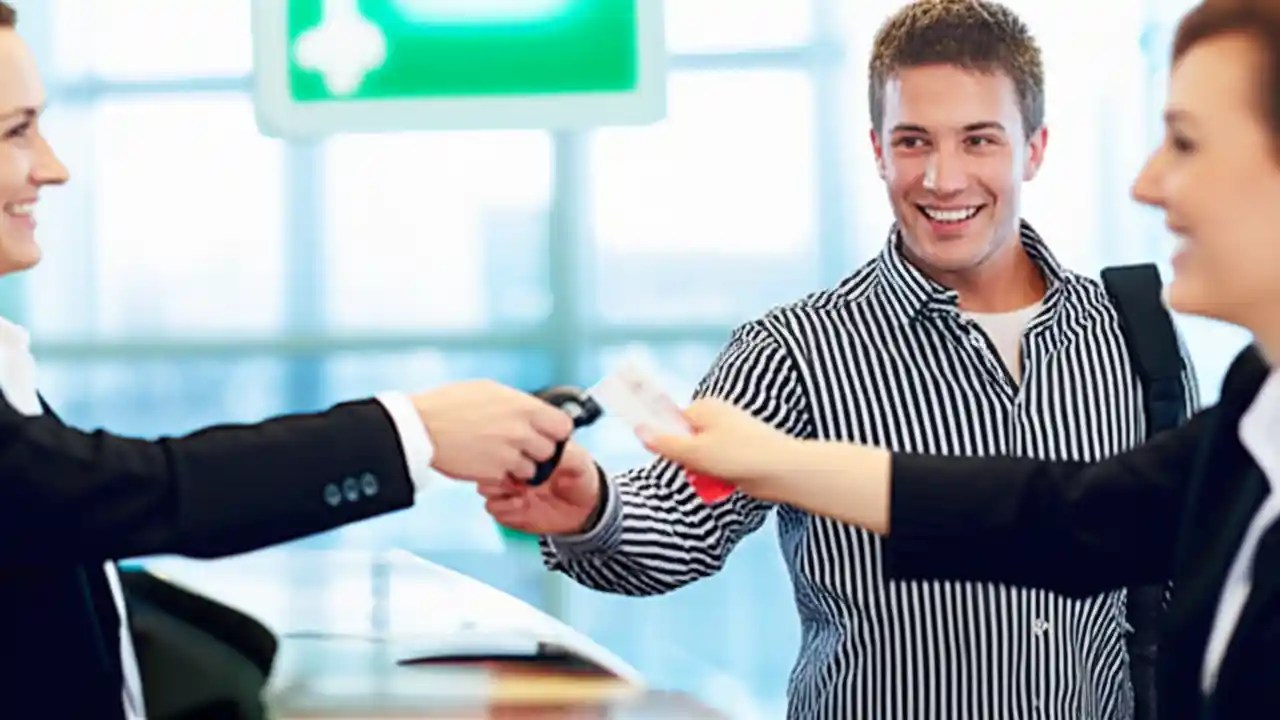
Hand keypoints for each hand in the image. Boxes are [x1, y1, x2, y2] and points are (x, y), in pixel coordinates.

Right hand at [411, 380, 573, 482]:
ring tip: (499, 455)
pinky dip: (500, 477)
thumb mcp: (489, 391)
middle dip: (537, 451)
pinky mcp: (494, 473)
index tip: (547, 434)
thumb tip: (533, 410)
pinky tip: (484, 463)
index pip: (563, 426)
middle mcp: (520, 431)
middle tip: (520, 447)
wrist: (421, 426)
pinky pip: (509, 480)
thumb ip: (517, 403)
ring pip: (532, 470)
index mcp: (523, 407)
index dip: (556, 432)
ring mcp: (508, 454)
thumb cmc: (450, 404)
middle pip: (550, 451)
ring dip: (519, 466)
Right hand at [476, 441, 602, 535]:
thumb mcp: (579, 461)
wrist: (584, 510)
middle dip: (503, 470)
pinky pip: (491, 506)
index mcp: (528, 449)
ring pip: (485, 484)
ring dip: (501, 488)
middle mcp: (515, 466)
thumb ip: (564, 455)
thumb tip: (549, 452)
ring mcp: (509, 487)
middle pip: (489, 463)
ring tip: (522, 493)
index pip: (506, 441)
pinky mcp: (507, 508)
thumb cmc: (579, 479)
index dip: (513, 446)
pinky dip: (504, 506)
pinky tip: (521, 504)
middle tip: (522, 477)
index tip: (528, 454)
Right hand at [642, 397, 892, 532]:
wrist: (784, 471)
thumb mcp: (695, 452)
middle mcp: (717, 416)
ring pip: (700, 456)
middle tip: (698, 470)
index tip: (671, 455)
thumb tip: (639, 430)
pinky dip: (718, 476)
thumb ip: (665, 443)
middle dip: (687, 460)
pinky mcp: (740, 452)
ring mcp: (729, 434)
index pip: (670, 420)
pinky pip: (716, 465)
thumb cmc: (741, 456)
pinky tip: (728, 482)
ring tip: (716, 477)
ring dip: (703, 472)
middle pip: (684, 440)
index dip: (666, 440)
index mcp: (705, 407)